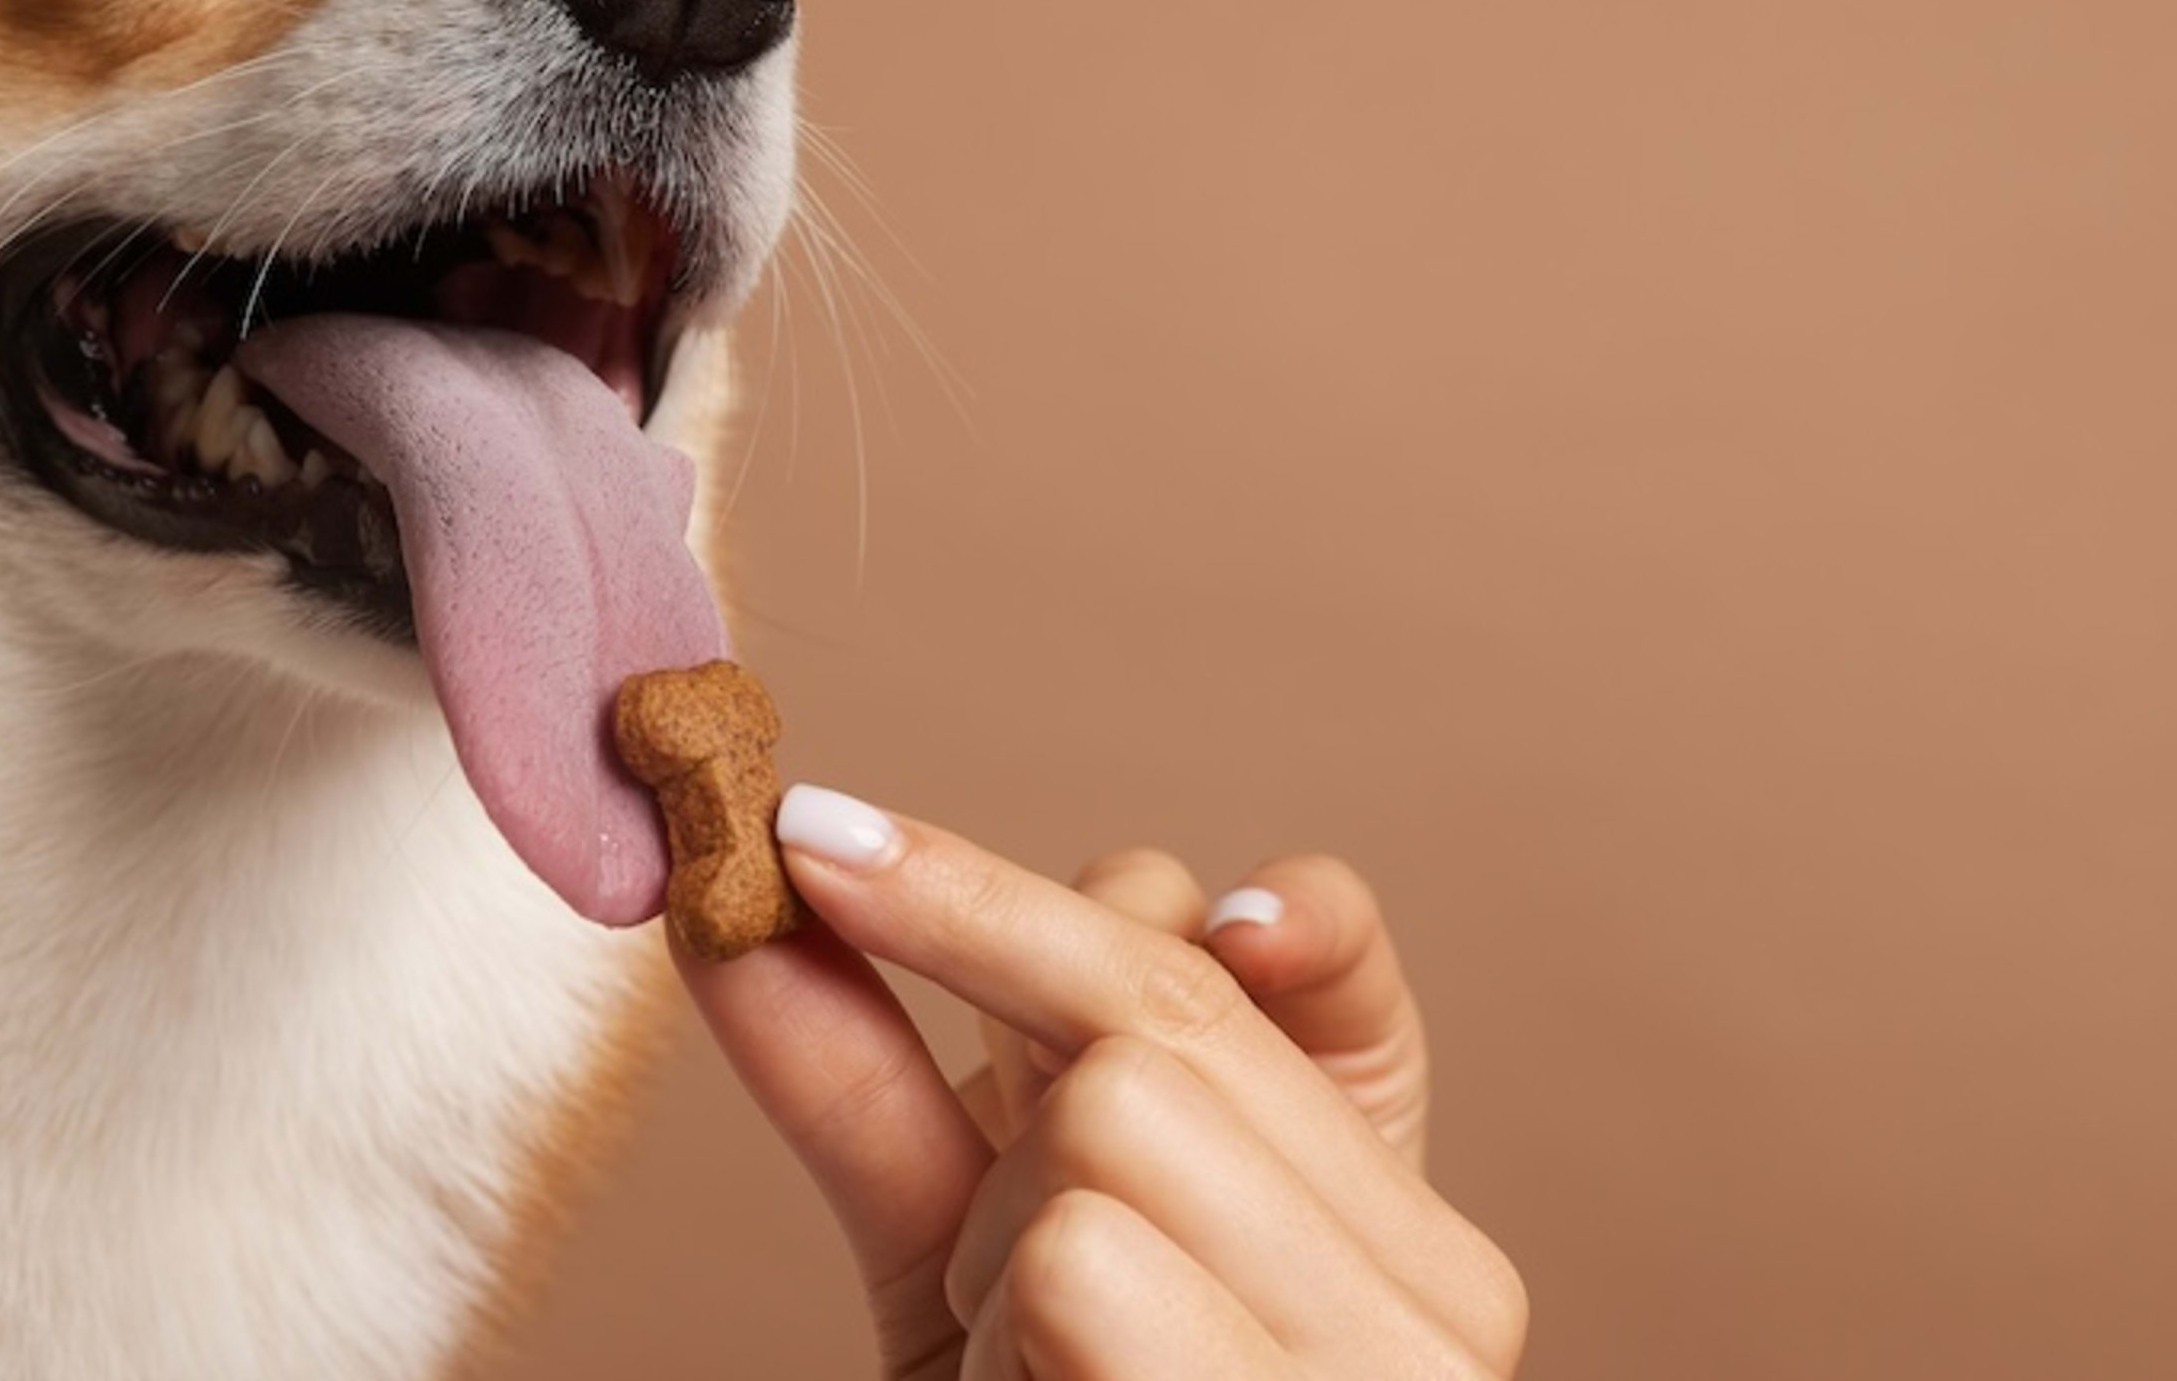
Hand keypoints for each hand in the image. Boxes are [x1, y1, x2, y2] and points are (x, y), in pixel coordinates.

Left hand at [674, 790, 1520, 1378]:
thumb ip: (876, 1083)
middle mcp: (1441, 1291)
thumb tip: (735, 907)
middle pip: (1144, 1022)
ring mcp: (1393, 1371)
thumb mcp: (959, 1271)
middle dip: (997, 1118)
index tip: (821, 847)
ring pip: (1109, 1121)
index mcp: (1380, 1217)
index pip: (1245, 956)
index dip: (1039, 896)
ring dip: (998, 1250)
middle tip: (991, 1289)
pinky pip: (1082, 1262)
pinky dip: (1004, 1334)